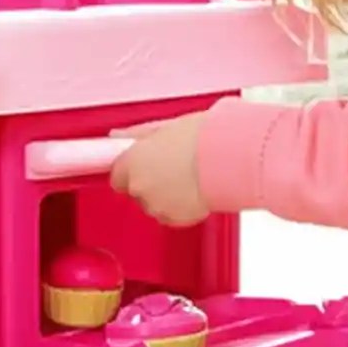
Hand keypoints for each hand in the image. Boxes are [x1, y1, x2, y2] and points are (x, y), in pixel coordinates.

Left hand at [109, 112, 209, 226]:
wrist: (230, 158)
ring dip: (165, 195)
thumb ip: (137, 135)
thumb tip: (118, 136)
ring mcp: (157, 206)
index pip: (117, 176)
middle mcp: (140, 188)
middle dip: (150, 182)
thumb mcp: (165, 127)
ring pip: (154, 204)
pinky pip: (171, 215)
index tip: (142, 165)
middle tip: (171, 167)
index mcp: (133, 163)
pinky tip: (193, 190)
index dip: (131, 171)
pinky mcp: (177, 219)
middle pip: (135, 191)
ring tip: (187, 177)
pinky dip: (180, 206)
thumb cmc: (202, 138)